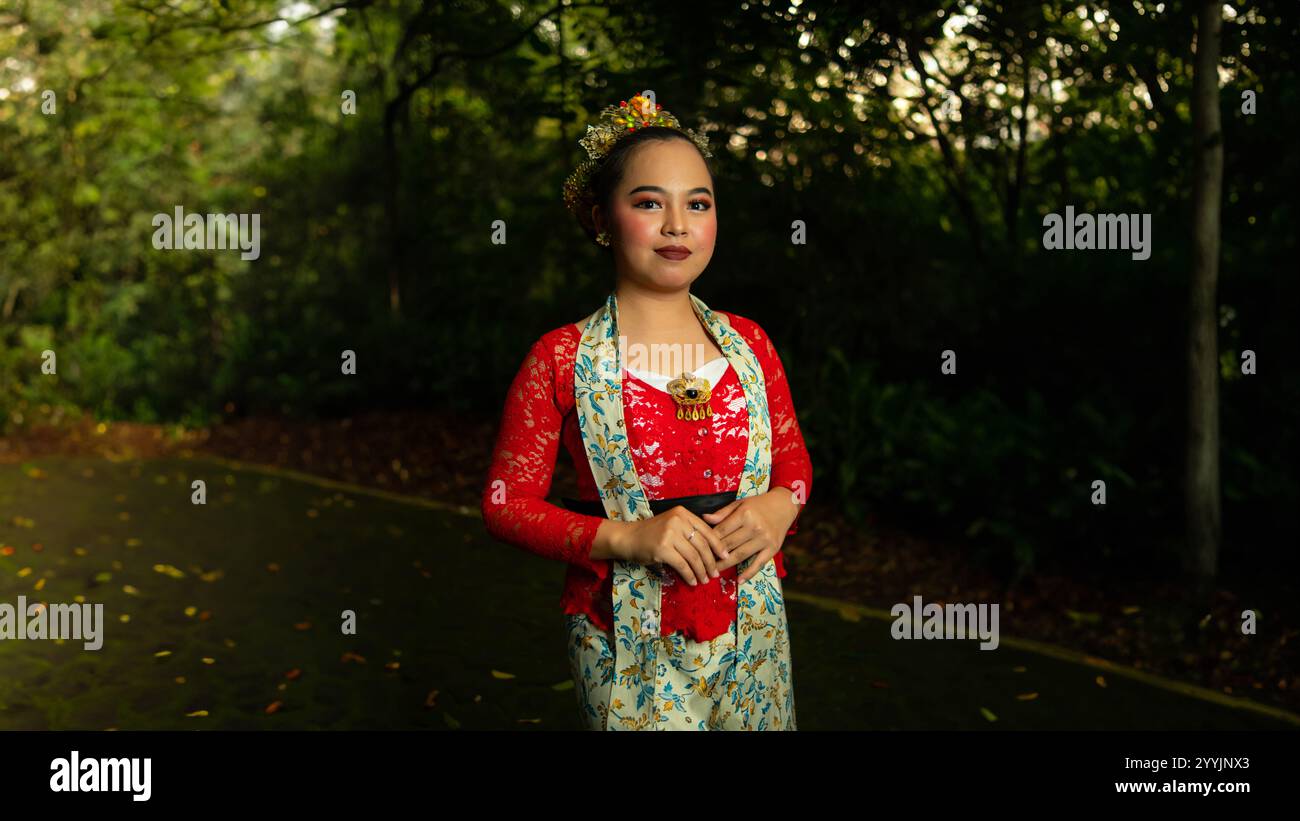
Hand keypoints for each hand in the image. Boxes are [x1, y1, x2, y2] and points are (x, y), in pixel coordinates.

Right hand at [609, 505, 728, 585]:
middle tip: (715, 573)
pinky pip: (682, 565)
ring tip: (704, 580)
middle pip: (701, 545)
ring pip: (693, 556)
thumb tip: (711, 551)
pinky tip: (692, 581)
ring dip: (701, 571)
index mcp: (682, 513)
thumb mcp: (672, 525)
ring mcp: (669, 534)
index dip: (718, 545)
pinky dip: (689, 575)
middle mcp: (677, 521)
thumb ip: (689, 531)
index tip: (725, 556)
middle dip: (710, 562)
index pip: (706, 530)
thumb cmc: (651, 534)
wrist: (628, 538)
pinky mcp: (662, 549)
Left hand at [702, 488, 799, 583]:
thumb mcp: (740, 504)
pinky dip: (749, 573)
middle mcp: (755, 527)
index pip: (722, 531)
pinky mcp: (773, 549)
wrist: (785, 505)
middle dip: (714, 554)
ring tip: (714, 571)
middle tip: (703, 562)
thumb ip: (722, 513)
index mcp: (744, 514)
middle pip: (729, 544)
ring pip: (740, 555)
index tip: (701, 548)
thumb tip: (704, 519)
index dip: (710, 541)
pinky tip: (739, 580)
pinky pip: (759, 563)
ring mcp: (764, 539)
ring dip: (726, 565)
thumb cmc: (759, 504)